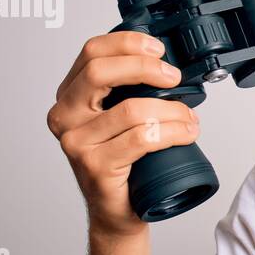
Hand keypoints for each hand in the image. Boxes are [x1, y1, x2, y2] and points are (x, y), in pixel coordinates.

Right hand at [46, 31, 198, 237]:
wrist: (119, 210)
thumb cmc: (124, 162)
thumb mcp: (121, 117)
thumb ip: (130, 89)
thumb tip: (169, 64)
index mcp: (69, 96)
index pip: (92, 52)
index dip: (128, 43)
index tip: (158, 49)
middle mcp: (65, 116)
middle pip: (100, 71)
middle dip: (145, 67)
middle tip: (173, 77)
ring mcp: (76, 142)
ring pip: (131, 109)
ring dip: (171, 110)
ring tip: (189, 118)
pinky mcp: (95, 165)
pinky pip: (141, 138)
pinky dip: (172, 132)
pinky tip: (186, 133)